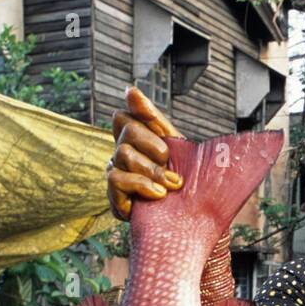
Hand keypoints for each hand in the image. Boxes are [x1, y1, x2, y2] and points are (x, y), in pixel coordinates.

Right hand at [107, 86, 184, 219]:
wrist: (189, 216)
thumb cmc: (183, 180)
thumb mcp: (176, 147)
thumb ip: (154, 119)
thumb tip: (129, 89)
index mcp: (137, 139)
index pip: (126, 114)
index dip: (138, 110)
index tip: (147, 109)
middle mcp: (122, 152)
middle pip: (127, 129)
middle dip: (153, 144)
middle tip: (169, 160)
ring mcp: (115, 173)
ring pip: (124, 154)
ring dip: (152, 169)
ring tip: (172, 184)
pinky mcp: (114, 197)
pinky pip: (118, 179)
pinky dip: (142, 185)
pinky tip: (158, 194)